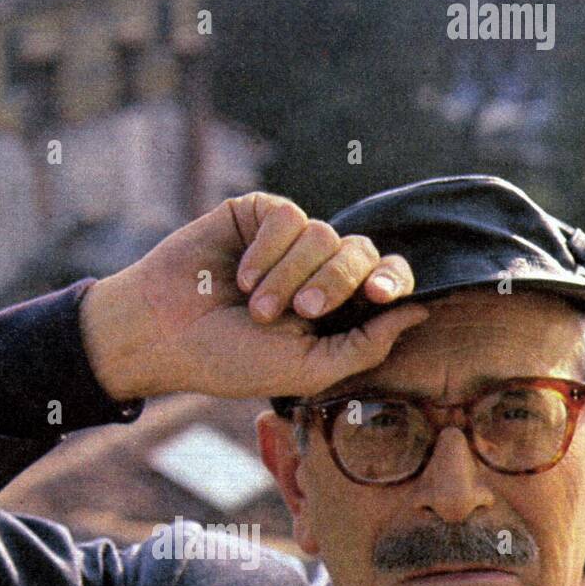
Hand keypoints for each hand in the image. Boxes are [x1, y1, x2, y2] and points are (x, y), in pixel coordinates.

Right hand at [81, 192, 427, 402]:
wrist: (164, 335)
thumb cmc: (230, 361)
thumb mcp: (305, 370)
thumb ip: (365, 346)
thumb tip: (419, 311)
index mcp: (336, 311)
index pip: (386, 281)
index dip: (391, 281)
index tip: (378, 294)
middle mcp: (318, 271)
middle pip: (361, 253)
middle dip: (334, 284)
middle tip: (298, 313)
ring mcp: (290, 242)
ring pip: (325, 235)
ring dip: (289, 277)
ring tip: (254, 306)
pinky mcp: (259, 215)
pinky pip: (289, 217)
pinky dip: (268, 251)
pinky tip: (241, 275)